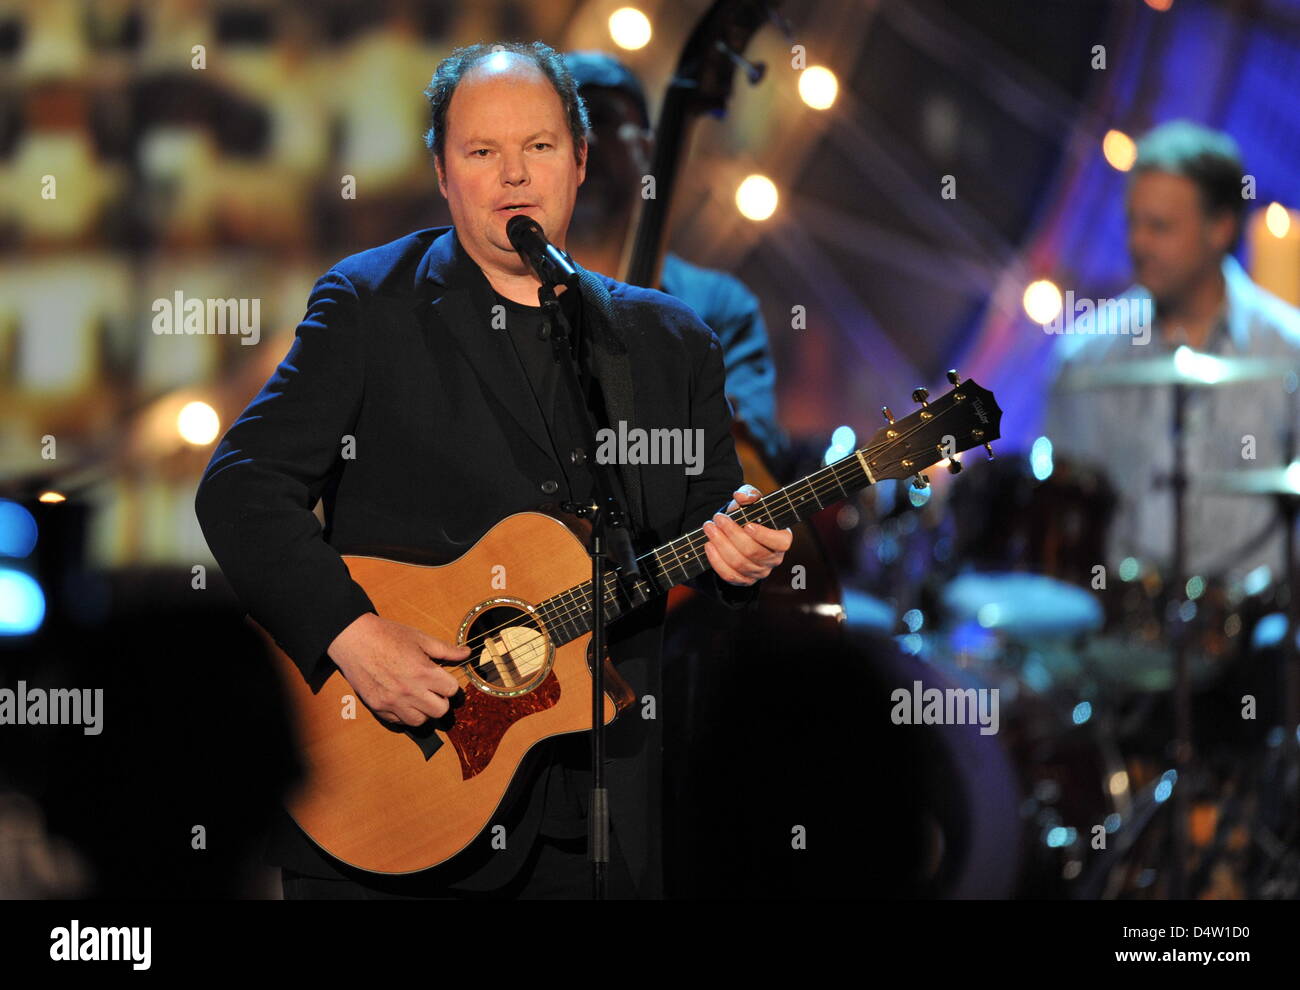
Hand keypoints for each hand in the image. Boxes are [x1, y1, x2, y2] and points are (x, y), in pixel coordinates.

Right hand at [327, 613, 469, 726]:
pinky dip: (404, 715)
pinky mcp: (378, 707)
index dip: (451, 685)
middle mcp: (409, 691)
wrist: (353, 639)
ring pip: (420, 721)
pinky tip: (403, 700)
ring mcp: (393, 702)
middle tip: (434, 691)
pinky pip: (399, 722)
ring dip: (423, 711)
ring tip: (419, 697)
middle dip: (441, 701)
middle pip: (440, 711)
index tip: (445, 681)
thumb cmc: (387, 635)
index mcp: (423, 672)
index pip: (452, 691)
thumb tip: (467, 653)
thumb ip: (446, 650)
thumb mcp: (420, 638)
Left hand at [701, 484, 791, 585]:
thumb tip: (740, 496)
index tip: (747, 525)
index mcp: (782, 539)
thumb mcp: (752, 501)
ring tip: (709, 528)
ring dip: (720, 544)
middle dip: (732, 534)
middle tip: (718, 518)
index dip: (764, 536)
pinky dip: (716, 560)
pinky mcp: (744, 580)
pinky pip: (729, 575)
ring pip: (739, 563)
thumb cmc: (750, 515)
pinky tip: (708, 545)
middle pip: (753, 552)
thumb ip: (749, 495)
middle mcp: (773, 559)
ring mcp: (759, 572)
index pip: (780, 543)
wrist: (739, 530)